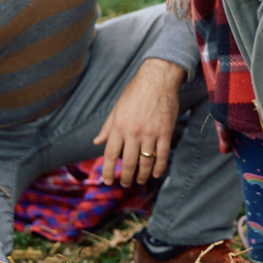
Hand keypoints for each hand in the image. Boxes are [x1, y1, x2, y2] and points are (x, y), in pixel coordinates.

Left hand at [93, 58, 183, 185]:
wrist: (158, 79)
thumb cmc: (135, 92)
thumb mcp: (117, 108)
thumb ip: (108, 127)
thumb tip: (97, 141)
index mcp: (118, 126)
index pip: (110, 155)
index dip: (108, 171)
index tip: (107, 181)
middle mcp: (133, 132)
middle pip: (128, 162)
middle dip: (125, 177)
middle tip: (125, 183)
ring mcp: (150, 133)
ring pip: (146, 162)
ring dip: (142, 175)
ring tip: (140, 180)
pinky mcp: (165, 131)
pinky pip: (162, 154)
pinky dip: (159, 166)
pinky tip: (157, 173)